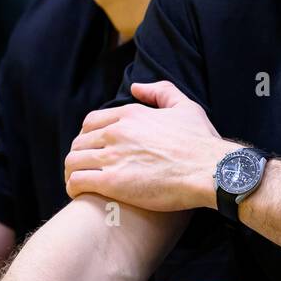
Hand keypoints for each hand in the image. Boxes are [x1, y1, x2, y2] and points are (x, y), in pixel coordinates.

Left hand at [64, 81, 236, 210]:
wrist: (209, 170)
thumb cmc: (201, 142)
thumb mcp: (185, 107)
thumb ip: (161, 91)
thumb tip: (136, 86)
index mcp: (131, 115)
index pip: (91, 122)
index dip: (88, 137)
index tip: (94, 150)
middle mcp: (117, 132)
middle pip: (79, 142)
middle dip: (79, 155)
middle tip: (86, 169)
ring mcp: (113, 156)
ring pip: (73, 161)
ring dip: (72, 172)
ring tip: (79, 182)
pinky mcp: (112, 182)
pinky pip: (77, 181)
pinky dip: (74, 187)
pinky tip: (80, 194)